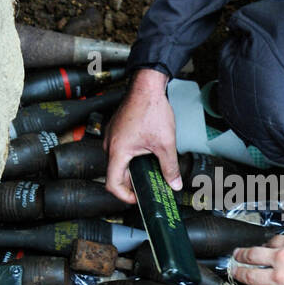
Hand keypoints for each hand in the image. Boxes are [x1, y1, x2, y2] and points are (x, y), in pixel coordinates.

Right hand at [104, 68, 179, 203]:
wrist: (147, 85)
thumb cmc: (151, 108)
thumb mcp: (165, 143)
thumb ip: (169, 167)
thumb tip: (174, 183)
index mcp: (117, 151)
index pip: (112, 184)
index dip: (124, 197)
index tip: (137, 199)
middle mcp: (109, 145)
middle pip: (116, 174)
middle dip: (132, 183)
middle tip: (149, 186)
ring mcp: (111, 136)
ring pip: (119, 162)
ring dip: (133, 169)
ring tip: (151, 169)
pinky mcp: (116, 130)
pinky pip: (120, 150)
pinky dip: (131, 157)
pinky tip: (147, 155)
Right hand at [230, 222, 283, 284]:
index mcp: (282, 278)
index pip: (252, 276)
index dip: (240, 273)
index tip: (235, 271)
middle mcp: (283, 258)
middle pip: (253, 254)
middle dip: (242, 255)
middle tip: (237, 254)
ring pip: (273, 241)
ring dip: (270, 246)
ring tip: (272, 249)